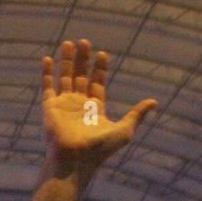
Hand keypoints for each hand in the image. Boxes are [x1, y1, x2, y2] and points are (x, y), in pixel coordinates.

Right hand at [41, 39, 156, 173]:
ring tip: (69, 43)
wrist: (75, 159)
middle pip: (80, 76)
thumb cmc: (99, 149)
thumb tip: (154, 102)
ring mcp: (63, 105)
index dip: (99, 68)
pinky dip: (47, 73)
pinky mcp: (50, 108)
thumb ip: (136, 114)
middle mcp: (78, 105)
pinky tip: (48, 58)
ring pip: (64, 77)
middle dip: (83, 59)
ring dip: (66, 61)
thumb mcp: (124, 130)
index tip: (102, 54)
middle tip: (85, 41)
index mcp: (94, 109)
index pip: (96, 83)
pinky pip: (47, 86)